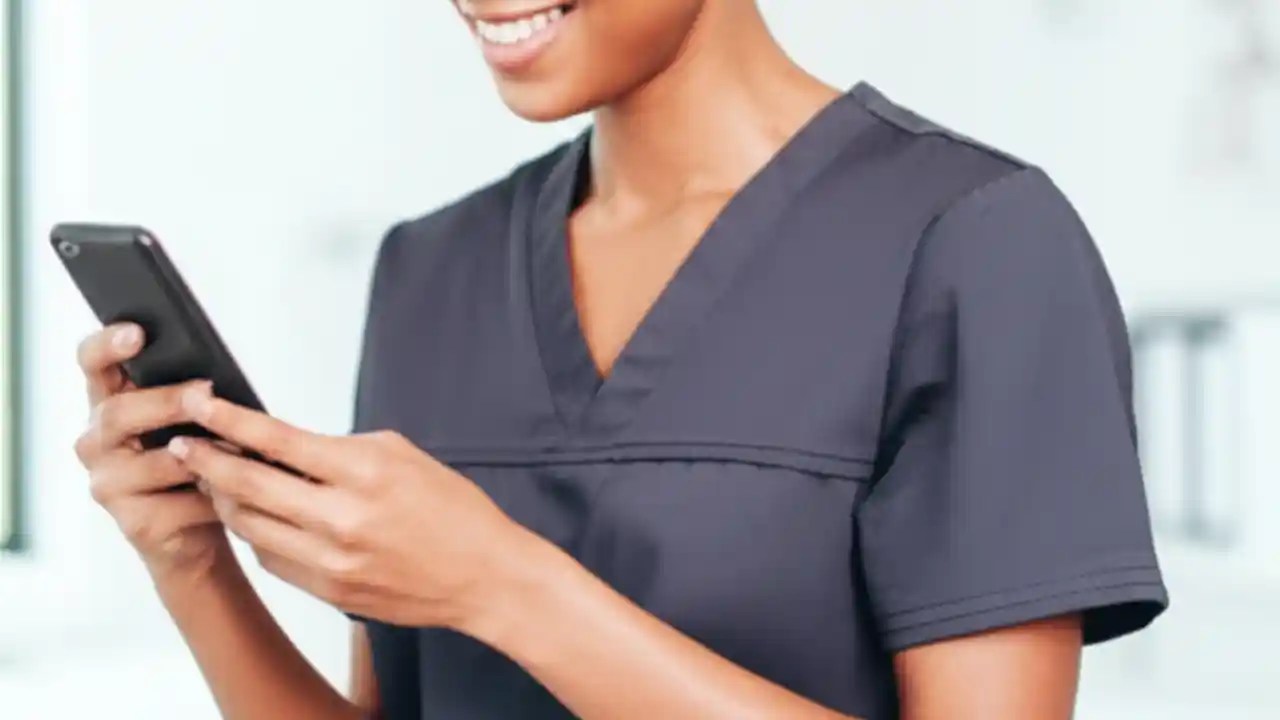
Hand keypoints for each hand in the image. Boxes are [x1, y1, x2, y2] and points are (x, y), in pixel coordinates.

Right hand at [74, 324, 227, 575]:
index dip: (107, 345)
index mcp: (110, 405)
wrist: (196, 535)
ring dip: (205, 454)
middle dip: (168, 401)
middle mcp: (96, 442)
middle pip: (119, 413)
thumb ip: (192, 398)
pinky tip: (239, 492)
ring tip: (244, 447)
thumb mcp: (194, 423)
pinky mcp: (134, 523)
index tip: (136, 332)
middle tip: (207, 391)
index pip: (92, 364)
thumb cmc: (198, 465)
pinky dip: (214, 495)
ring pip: (156, 461)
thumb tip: (213, 383)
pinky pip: (178, 503)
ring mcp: (108, 484)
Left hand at [167, 385, 529, 627]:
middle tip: (184, 444)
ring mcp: (332, 560)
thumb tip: (284, 443)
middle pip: (247, 485)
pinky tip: (259, 517)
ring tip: (217, 479)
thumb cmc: (453, 512)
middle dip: (206, 459)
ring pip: (250, 525)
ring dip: (225, 499)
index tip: (200, 404)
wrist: (483, 575)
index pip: (276, 439)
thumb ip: (340, 448)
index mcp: (364, 471)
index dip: (228, 419)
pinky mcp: (330, 591)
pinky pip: (272, 560)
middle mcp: (342, 518)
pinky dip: (258, 534)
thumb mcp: (402, 455)